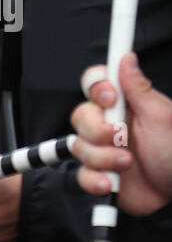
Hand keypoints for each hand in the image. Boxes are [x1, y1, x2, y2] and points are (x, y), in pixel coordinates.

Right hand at [72, 52, 171, 214]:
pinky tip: (111, 182)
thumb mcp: (161, 116)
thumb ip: (139, 88)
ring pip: (79, 146)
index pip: (97, 85)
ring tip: (127, 164)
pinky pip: (80, 174)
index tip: (111, 98)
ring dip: (103, 157)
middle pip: (80, 116)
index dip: (97, 88)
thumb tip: (127, 59)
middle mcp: (110, 126)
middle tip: (121, 137)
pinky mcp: (98, 174)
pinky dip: (95, 179)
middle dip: (97, 130)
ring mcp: (102, 150)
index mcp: (126, 107)